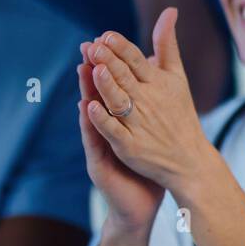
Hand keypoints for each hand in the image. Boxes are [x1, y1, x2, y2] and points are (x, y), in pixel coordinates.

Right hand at [76, 54, 162, 233]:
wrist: (142, 204)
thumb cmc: (147, 166)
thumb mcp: (151, 134)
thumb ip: (152, 106)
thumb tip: (159, 77)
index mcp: (120, 121)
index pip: (113, 89)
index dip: (110, 66)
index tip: (109, 40)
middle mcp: (106, 130)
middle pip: (99, 96)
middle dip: (95, 72)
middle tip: (90, 46)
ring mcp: (100, 145)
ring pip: (92, 114)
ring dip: (88, 91)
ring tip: (85, 68)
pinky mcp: (99, 163)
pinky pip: (95, 140)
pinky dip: (91, 124)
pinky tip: (86, 107)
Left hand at [82, 8, 215, 195]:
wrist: (190, 158)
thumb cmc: (180, 113)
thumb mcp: (177, 76)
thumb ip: (167, 45)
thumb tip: (170, 11)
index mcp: (159, 82)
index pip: (137, 61)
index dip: (122, 48)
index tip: (107, 35)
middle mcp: (149, 101)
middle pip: (125, 78)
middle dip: (110, 62)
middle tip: (94, 46)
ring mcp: (139, 123)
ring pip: (120, 102)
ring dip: (107, 86)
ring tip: (95, 70)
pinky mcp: (131, 145)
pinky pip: (114, 130)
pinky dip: (103, 120)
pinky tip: (90, 108)